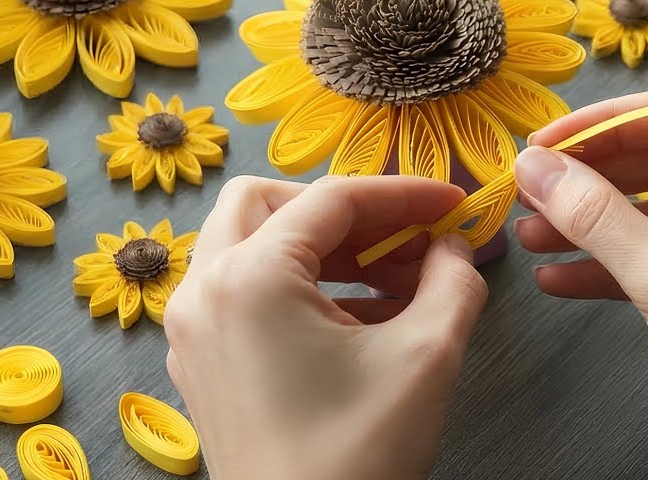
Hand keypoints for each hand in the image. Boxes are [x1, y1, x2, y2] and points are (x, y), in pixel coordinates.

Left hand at [163, 175, 486, 479]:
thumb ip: (452, 279)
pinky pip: (244, 292)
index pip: (333, 199)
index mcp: (248, 278)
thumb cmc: (358, 456)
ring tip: (397, 281)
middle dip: (346, 211)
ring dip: (325, 248)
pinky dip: (299, 286)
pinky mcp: (201, 364)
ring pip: (252, 244)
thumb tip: (451, 245)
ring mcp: (193, 330)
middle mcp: (203, 291)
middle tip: (407, 237)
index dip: (404, 194)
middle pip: (270, 202)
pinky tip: (362, 319)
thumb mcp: (428, 355)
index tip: (454, 203)